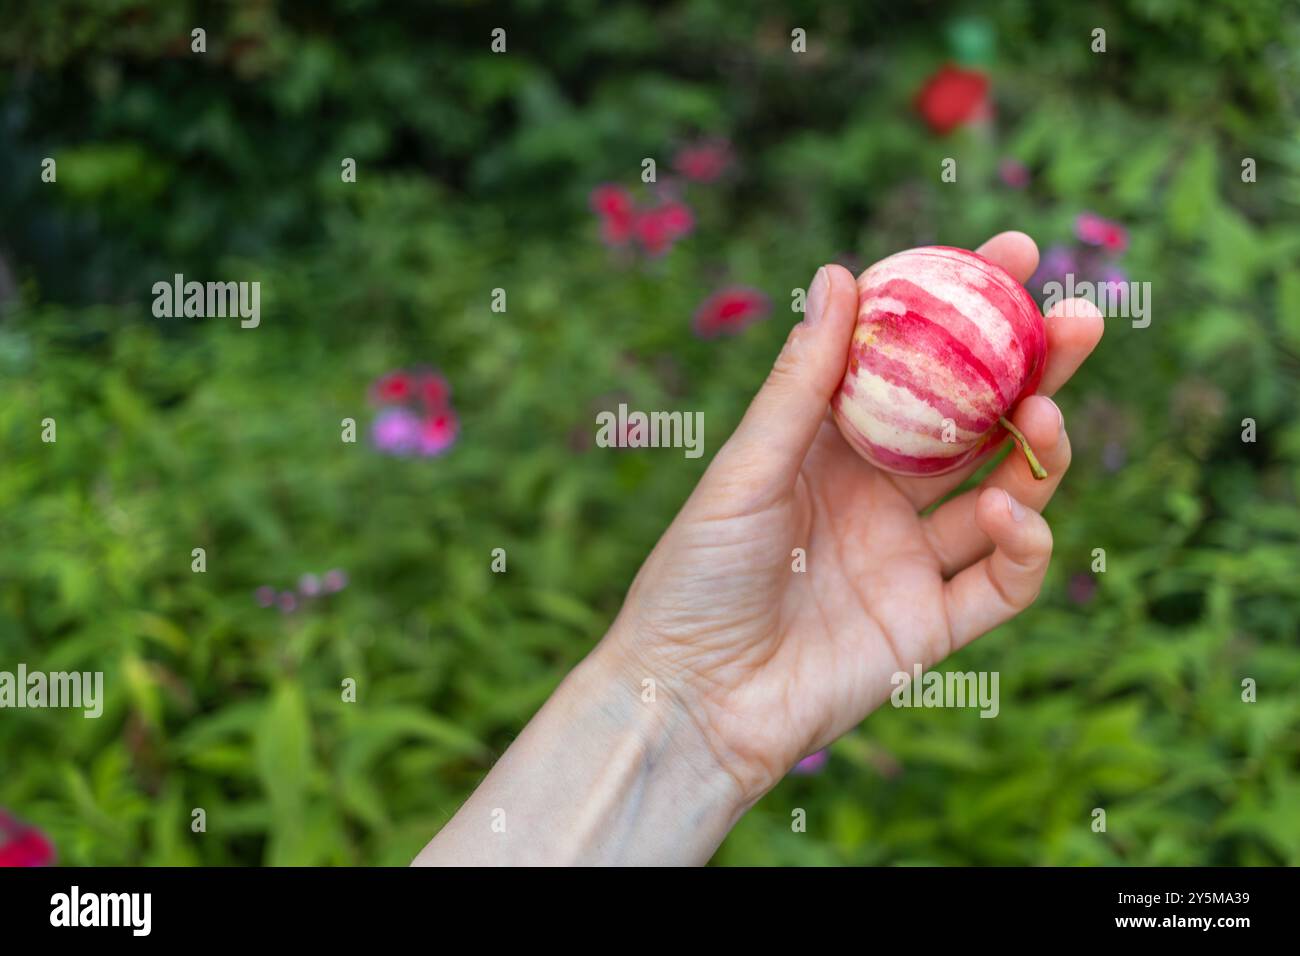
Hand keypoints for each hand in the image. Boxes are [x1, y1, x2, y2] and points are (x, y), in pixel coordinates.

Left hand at [602, 232, 1104, 803]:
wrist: (690, 700)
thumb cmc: (695, 577)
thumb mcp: (745, 470)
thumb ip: (799, 385)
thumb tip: (840, 273)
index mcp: (831, 451)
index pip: (914, 367)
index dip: (965, 312)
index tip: (1013, 256)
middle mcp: (879, 499)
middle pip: (976, 425)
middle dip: (1033, 371)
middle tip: (1078, 319)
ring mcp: (910, 562)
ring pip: (1004, 495)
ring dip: (1037, 453)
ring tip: (1040, 417)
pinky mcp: (931, 627)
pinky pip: (1002, 582)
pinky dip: (1023, 545)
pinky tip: (1009, 512)